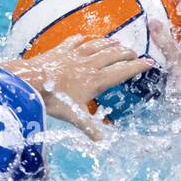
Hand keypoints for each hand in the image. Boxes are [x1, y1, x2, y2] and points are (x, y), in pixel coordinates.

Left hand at [3, 36, 152, 140]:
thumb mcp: (75, 116)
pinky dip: (81, 39)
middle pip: (112, 55)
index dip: (136, 66)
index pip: (121, 71)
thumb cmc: (54, 99)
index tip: (149, 62)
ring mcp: (74, 55)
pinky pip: (74, 42)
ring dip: (109, 43)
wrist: (30, 81)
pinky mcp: (60, 51)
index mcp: (95, 81)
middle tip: (135, 52)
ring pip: (97, 46)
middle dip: (126, 53)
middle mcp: (88, 65)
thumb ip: (91, 127)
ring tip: (118, 42)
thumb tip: (103, 143)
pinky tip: (84, 37)